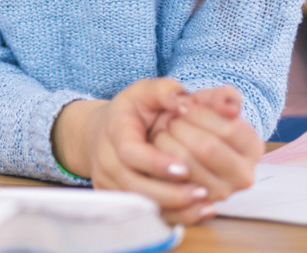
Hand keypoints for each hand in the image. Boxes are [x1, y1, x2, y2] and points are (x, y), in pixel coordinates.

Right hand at [53, 79, 212, 222]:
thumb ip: (167, 90)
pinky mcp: (118, 198)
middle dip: (169, 192)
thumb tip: (185, 100)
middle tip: (202, 191)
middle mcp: (106, 160)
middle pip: (134, 185)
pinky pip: (143, 214)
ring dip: (173, 207)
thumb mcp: (146, 91)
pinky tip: (196, 211)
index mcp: (113, 130)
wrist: (102, 131)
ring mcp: (109, 181)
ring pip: (139, 204)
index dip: (156, 163)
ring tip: (204, 200)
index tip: (184, 168)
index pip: (129, 152)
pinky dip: (171, 215)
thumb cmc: (131, 110)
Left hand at [150, 86, 261, 221]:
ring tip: (162, 134)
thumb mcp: (207, 100)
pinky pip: (169, 182)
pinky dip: (157, 163)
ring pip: (185, 164)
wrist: (178, 141)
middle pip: (207, 148)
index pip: (228, 129)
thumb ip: (221, 96)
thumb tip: (230, 106)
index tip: (183, 106)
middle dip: (180, 128)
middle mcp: (243, 176)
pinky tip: (157, 152)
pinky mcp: (195, 204)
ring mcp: (221, 193)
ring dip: (165, 142)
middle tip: (169, 121)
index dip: (198, 114)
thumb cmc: (193, 119)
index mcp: (252, 148)